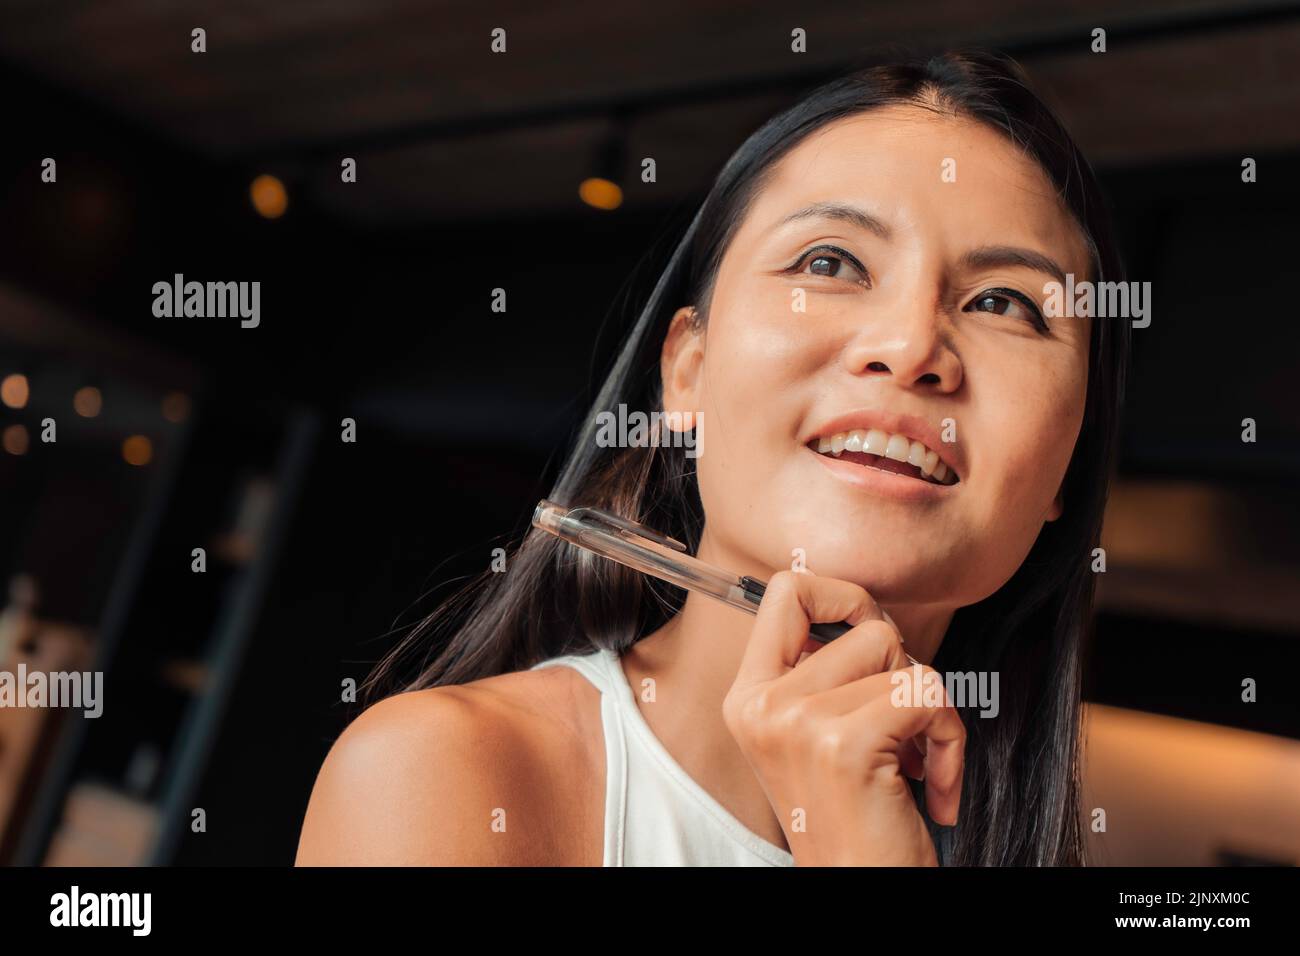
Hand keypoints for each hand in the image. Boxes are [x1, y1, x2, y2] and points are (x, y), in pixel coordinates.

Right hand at [722, 570, 964, 864]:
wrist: (858, 891)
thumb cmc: (852, 821)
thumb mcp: (812, 737)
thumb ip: (822, 672)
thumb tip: (862, 610)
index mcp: (748, 697)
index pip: (787, 590)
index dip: (844, 595)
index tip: (871, 634)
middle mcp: (761, 705)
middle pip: (866, 626)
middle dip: (905, 670)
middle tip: (901, 723)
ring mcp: (797, 723)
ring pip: (903, 661)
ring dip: (932, 713)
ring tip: (915, 762)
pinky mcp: (844, 745)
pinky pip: (927, 697)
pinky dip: (950, 741)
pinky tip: (932, 786)